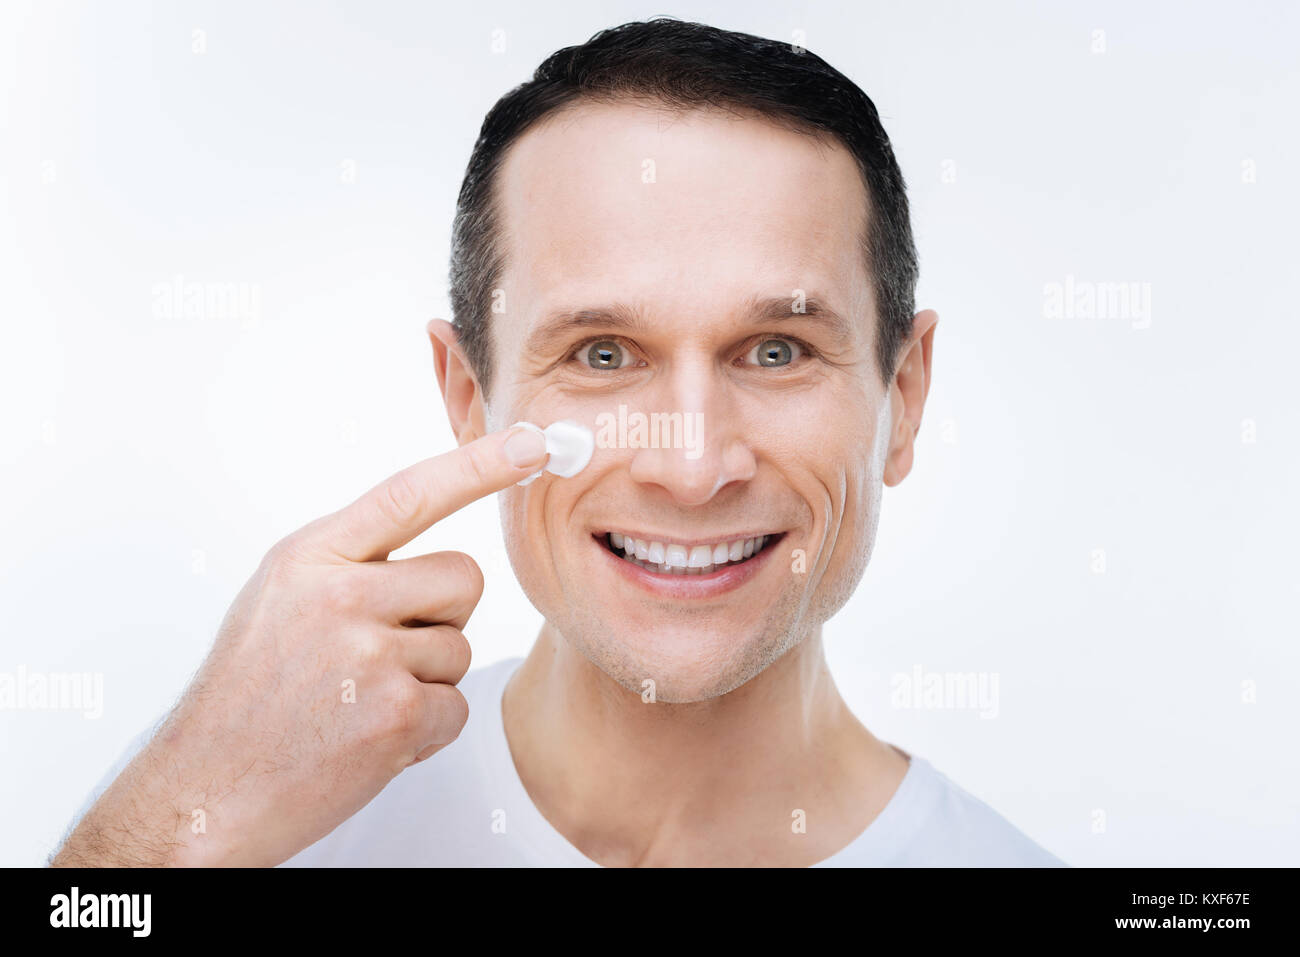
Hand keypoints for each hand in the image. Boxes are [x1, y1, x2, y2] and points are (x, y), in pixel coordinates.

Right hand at [51, 425, 548, 866]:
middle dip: (444, 615)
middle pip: (464, 578)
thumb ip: (350, 564)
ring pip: (462, 648)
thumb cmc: (250, 696)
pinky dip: (424, 729)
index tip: (532, 442)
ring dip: (426, 680)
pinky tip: (367, 738)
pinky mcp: (395, 715)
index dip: (478, 465)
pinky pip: (455, 706)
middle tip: (383, 653)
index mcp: (310, 558)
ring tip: (358, 701)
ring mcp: (369, 655)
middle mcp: (340, 596)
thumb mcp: (280, 600)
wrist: (206, 790)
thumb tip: (437, 552)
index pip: (410, 494)